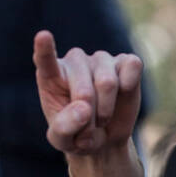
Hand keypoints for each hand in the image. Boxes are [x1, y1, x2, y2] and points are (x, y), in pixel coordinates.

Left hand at [33, 30, 142, 156]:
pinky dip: (130, 86)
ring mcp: (100, 59)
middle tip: (87, 129)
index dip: (45, 48)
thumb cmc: (76, 133)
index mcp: (51, 75)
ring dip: (106, 111)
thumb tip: (83, 108)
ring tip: (101, 119)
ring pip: (107, 83)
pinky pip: (132, 67)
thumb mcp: (62, 140)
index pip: (45, 59)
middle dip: (89, 118)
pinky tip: (124, 92)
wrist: (104, 139)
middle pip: (84, 90)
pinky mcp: (125, 62)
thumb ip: (64, 128)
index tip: (43, 36)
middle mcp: (75, 61)